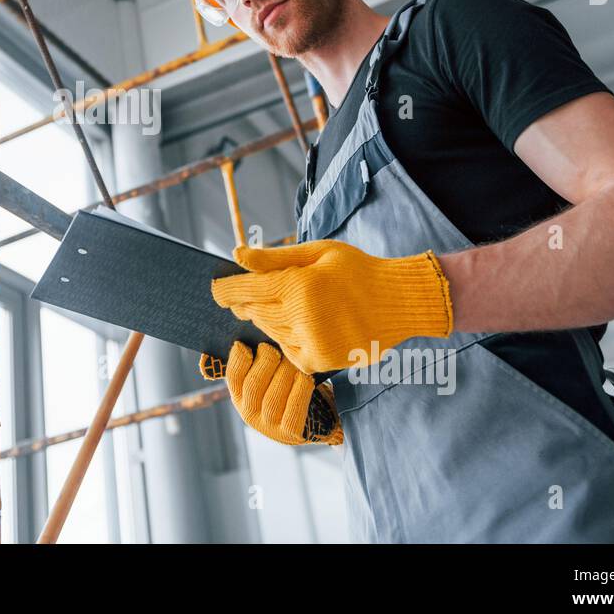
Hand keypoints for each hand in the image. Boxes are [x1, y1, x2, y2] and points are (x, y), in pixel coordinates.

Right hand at [199, 341, 341, 445]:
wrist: (317, 418)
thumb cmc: (288, 386)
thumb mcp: (270, 375)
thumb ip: (258, 358)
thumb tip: (251, 332)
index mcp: (239, 397)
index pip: (233, 378)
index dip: (237, 360)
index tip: (245, 344)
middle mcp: (250, 414)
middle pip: (253, 385)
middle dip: (265, 362)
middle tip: (276, 347)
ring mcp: (270, 426)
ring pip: (273, 398)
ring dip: (285, 373)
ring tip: (294, 359)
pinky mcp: (290, 433)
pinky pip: (294, 409)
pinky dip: (300, 390)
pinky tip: (307, 377)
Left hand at [210, 240, 453, 374]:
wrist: (399, 304)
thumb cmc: (357, 270)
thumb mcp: (318, 252)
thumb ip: (275, 257)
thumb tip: (238, 255)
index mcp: (300, 285)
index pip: (247, 289)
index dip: (226, 290)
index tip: (214, 289)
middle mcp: (302, 317)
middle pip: (255, 312)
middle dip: (244, 304)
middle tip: (240, 297)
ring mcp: (310, 342)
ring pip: (269, 332)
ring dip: (264, 320)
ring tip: (277, 306)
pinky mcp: (319, 361)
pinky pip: (287, 350)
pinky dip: (284, 338)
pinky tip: (296, 324)